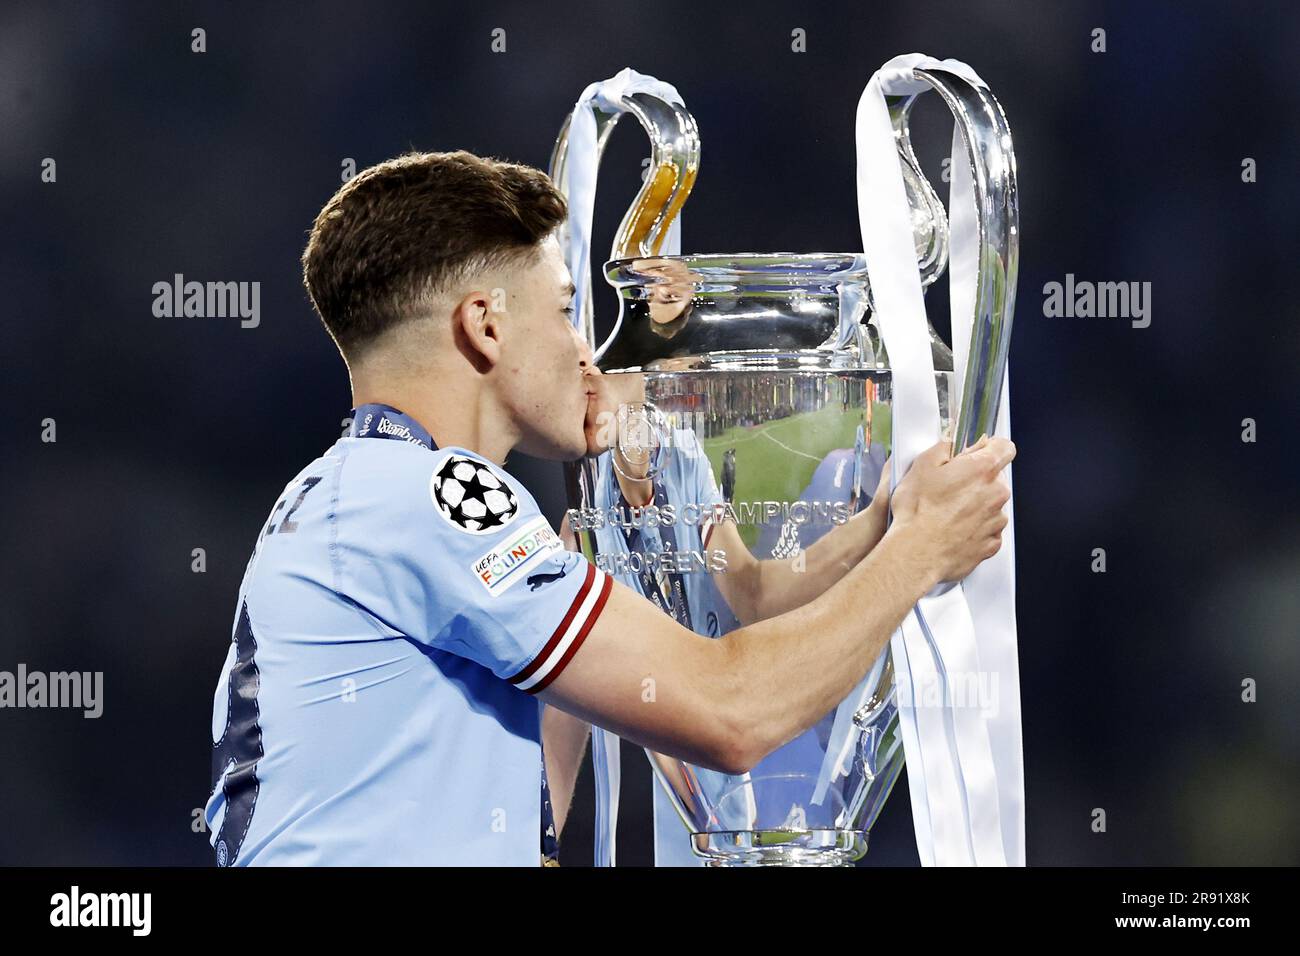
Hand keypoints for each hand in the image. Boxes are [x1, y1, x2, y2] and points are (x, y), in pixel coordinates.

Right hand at [887, 435, 1014, 585]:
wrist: (917, 553)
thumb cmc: (917, 512)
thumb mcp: (922, 465)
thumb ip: (945, 447)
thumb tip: (951, 444)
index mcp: (983, 469)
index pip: (1004, 447)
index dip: (990, 447)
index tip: (978, 453)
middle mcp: (996, 493)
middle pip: (996, 477)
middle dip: (976, 479)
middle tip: (950, 487)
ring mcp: (996, 520)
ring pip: (991, 504)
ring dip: (975, 505)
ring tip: (947, 512)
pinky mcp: (991, 543)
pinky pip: (987, 529)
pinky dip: (974, 527)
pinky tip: (952, 529)